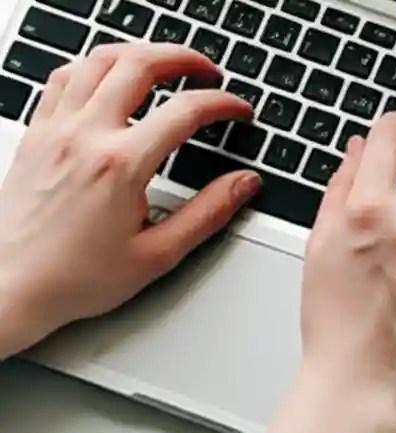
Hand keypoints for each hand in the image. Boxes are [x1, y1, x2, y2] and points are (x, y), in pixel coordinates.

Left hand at [0, 44, 258, 358]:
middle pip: (138, 65)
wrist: (12, 286)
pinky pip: (63, 78)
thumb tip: (243, 184)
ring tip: (163, 63)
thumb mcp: (158, 254)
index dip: (222, 103)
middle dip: (183, 58)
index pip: (185, 111)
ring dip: (138, 54)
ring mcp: (56, 131)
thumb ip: (208, 213)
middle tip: (207, 70)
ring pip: (97, 60)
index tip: (237, 109)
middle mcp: (85, 138)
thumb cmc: (76, 278)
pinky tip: (109, 78)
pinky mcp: (36, 135)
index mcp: (121, 167)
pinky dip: (93, 66)